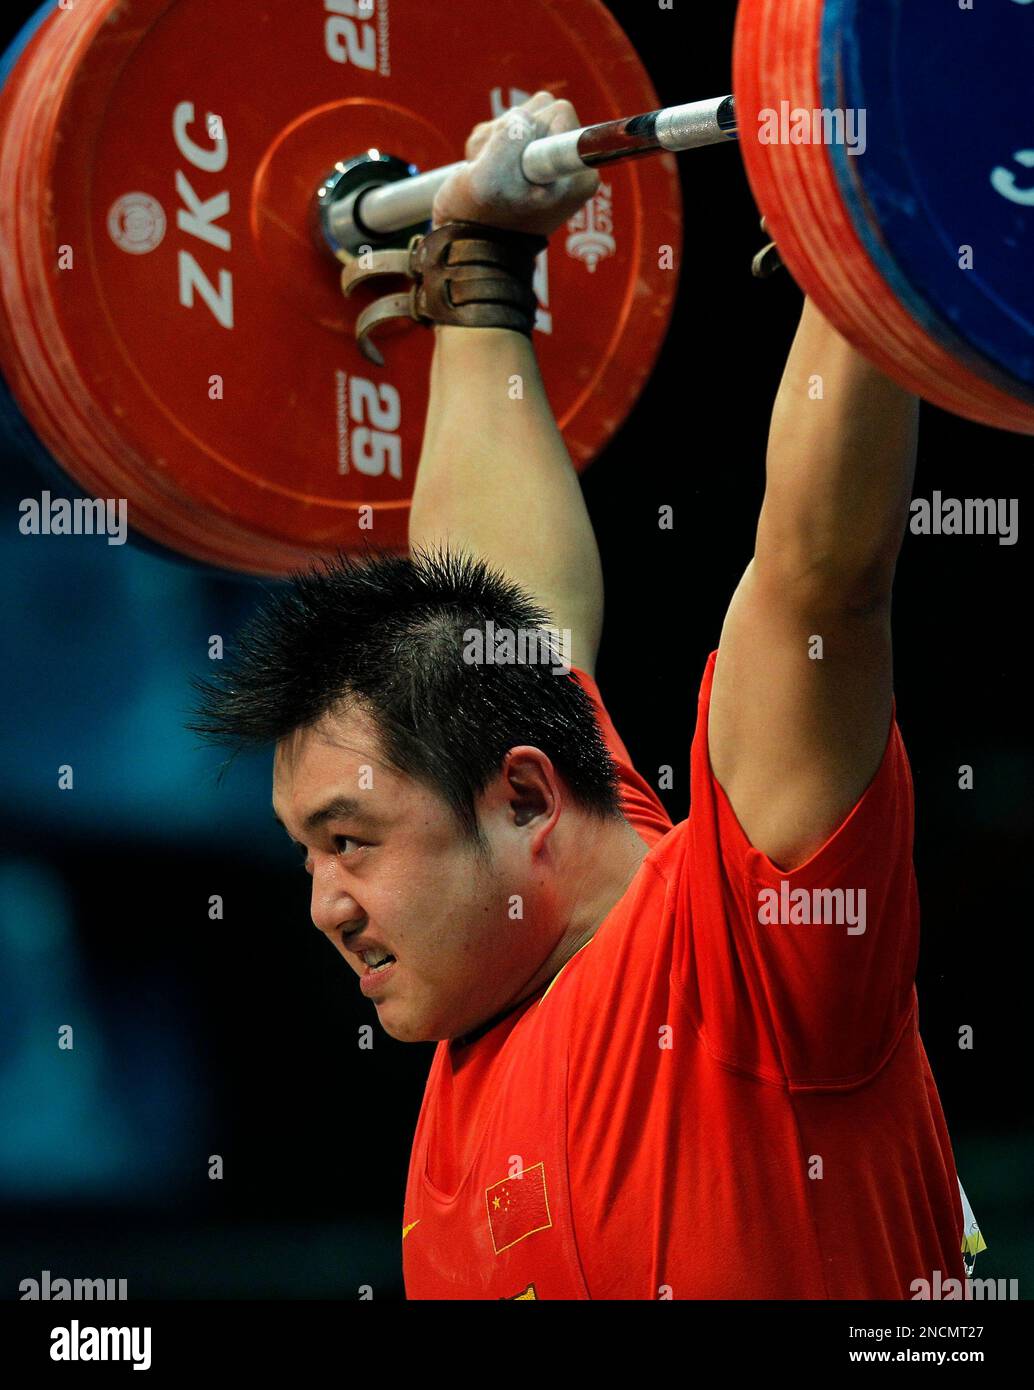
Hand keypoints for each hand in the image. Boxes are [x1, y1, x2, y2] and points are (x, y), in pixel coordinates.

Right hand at [431, 90, 598, 237]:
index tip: (522, 162)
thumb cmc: (481, 220)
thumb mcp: (491, 177)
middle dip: (508, 132)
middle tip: (492, 170)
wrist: (468, 247)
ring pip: (521, 117)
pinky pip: (508, 129)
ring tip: (485, 173)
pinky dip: (488, 145)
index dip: (529, 129)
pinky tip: (483, 171)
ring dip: (493, 139)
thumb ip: (511, 137)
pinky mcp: (529, 159)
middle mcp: (571, 166)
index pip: (558, 113)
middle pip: (541, 109)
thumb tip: (523, 117)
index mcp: (577, 173)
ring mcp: (549, 161)